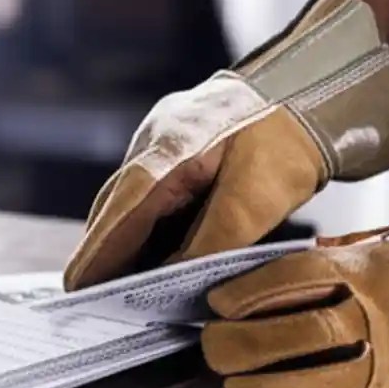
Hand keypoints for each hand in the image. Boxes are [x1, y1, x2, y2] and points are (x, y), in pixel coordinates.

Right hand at [63, 0, 388, 290]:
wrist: (311, 85)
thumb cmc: (288, 136)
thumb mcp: (259, 197)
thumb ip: (214, 241)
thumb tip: (173, 280)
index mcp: (166, 151)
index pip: (119, 212)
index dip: (97, 254)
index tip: (77, 290)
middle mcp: (151, 144)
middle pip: (112, 209)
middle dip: (102, 255)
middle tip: (93, 302)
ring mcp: (158, 142)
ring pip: (127, 203)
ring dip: (123, 243)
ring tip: (120, 290)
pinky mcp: (172, 148)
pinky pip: (147, 195)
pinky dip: (145, 227)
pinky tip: (152, 255)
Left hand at [202, 186, 388, 387]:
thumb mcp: (374, 250)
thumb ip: (319, 259)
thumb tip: (241, 283)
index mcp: (365, 275)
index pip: (289, 278)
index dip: (244, 294)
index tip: (217, 304)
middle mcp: (368, 324)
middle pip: (280, 338)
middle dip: (230, 345)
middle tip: (216, 346)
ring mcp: (373, 377)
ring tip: (234, 386)